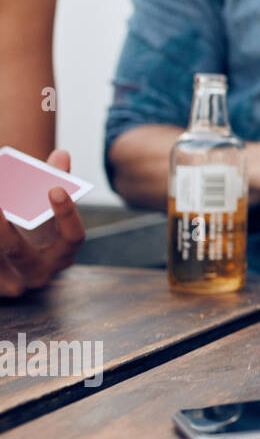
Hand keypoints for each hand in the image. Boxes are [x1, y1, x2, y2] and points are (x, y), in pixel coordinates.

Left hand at [0, 149, 86, 297]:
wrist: (14, 268)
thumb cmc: (37, 234)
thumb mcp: (49, 216)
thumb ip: (56, 183)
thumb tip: (61, 154)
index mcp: (62, 256)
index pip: (73, 237)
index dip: (66, 214)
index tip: (55, 188)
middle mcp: (38, 274)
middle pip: (15, 249)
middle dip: (0, 226)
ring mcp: (10, 284)